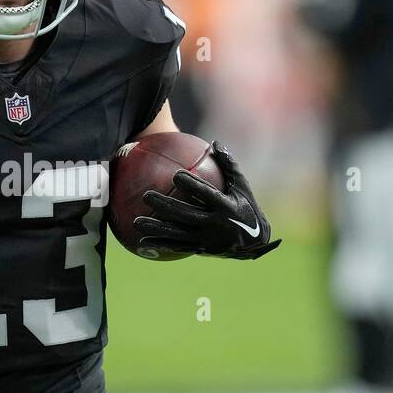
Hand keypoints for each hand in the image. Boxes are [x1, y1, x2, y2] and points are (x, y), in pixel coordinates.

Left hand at [133, 141, 281, 259]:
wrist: (255, 243)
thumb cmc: (246, 207)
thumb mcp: (243, 187)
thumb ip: (229, 166)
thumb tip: (215, 142)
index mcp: (226, 207)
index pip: (207, 194)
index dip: (192, 185)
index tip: (175, 175)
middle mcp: (216, 225)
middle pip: (186, 214)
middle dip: (166, 206)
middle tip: (146, 196)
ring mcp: (207, 240)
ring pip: (178, 234)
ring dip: (157, 228)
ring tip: (136, 222)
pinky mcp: (201, 250)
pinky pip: (177, 247)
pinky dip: (160, 244)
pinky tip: (142, 241)